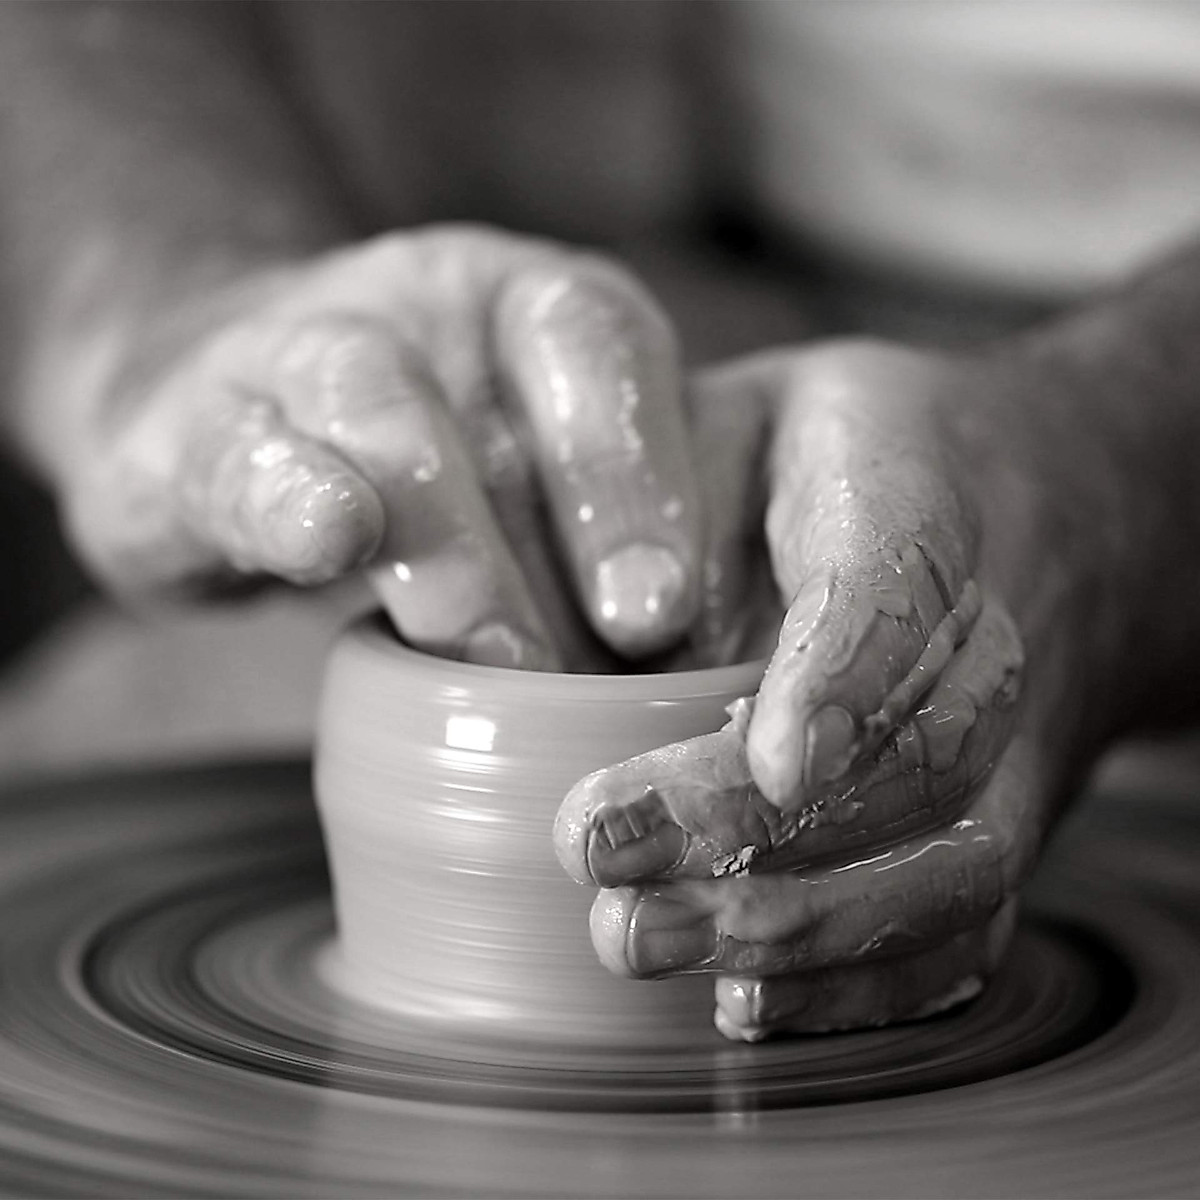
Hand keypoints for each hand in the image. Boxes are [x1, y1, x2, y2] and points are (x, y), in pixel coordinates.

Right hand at [62, 226, 703, 668]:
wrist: (207, 396)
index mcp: (540, 314)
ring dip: (449, 534)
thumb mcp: (523, 490)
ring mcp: (309, 341)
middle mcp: (440, 301)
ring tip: (486, 649)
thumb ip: (596, 558)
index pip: (617, 348)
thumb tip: (681, 691)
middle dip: (597, 495)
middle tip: (630, 634)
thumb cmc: (421, 471)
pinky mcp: (194, 418)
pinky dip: (288, 496)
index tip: (670, 612)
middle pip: (538, 358)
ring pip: (383, 401)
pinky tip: (324, 537)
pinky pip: (243, 454)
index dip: (651, 475)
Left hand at [557, 339, 1127, 1038]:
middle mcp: (988, 632)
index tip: (770, 756)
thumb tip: (584, 618)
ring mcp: (1010, 743)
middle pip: (923, 752)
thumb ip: (648, 483)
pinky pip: (966, 924)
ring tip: (645, 942)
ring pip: (958, 860)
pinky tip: (745, 1002)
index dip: (846, 673)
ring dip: (805, 923)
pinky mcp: (992, 820)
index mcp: (912, 491)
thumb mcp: (727, 415)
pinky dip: (865, 984)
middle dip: (762, 825)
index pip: (902, 583)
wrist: (1019, 500)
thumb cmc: (823, 455)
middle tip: (604, 856)